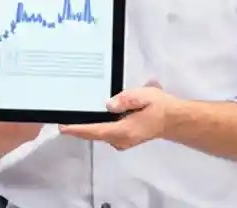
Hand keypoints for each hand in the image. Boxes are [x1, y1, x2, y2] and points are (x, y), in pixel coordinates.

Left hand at [58, 80, 176, 150]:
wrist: (173, 119)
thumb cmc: (159, 106)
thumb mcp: (144, 95)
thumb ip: (126, 99)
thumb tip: (109, 104)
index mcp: (124, 130)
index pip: (95, 131)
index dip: (78, 129)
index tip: (62, 127)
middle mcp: (120, 140)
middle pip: (94, 133)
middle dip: (79, 128)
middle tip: (62, 118)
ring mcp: (122, 141)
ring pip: (99, 133)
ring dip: (87, 126)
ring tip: (73, 116)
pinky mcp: (124, 138)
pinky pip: (105, 132)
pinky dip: (97, 126)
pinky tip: (93, 116)